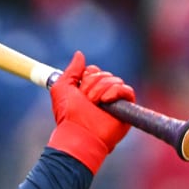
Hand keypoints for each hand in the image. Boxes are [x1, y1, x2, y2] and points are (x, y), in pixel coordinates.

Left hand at [46, 51, 134, 173]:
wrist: (78, 133)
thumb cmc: (68, 115)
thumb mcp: (62, 88)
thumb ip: (70, 70)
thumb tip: (79, 54)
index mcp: (88, 90)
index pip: (94, 71)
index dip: (88, 75)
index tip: (80, 87)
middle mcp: (102, 94)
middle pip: (104, 74)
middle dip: (92, 84)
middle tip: (86, 99)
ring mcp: (115, 101)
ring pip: (115, 80)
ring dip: (101, 90)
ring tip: (94, 104)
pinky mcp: (126, 109)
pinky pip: (127, 90)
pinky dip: (116, 92)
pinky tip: (105, 101)